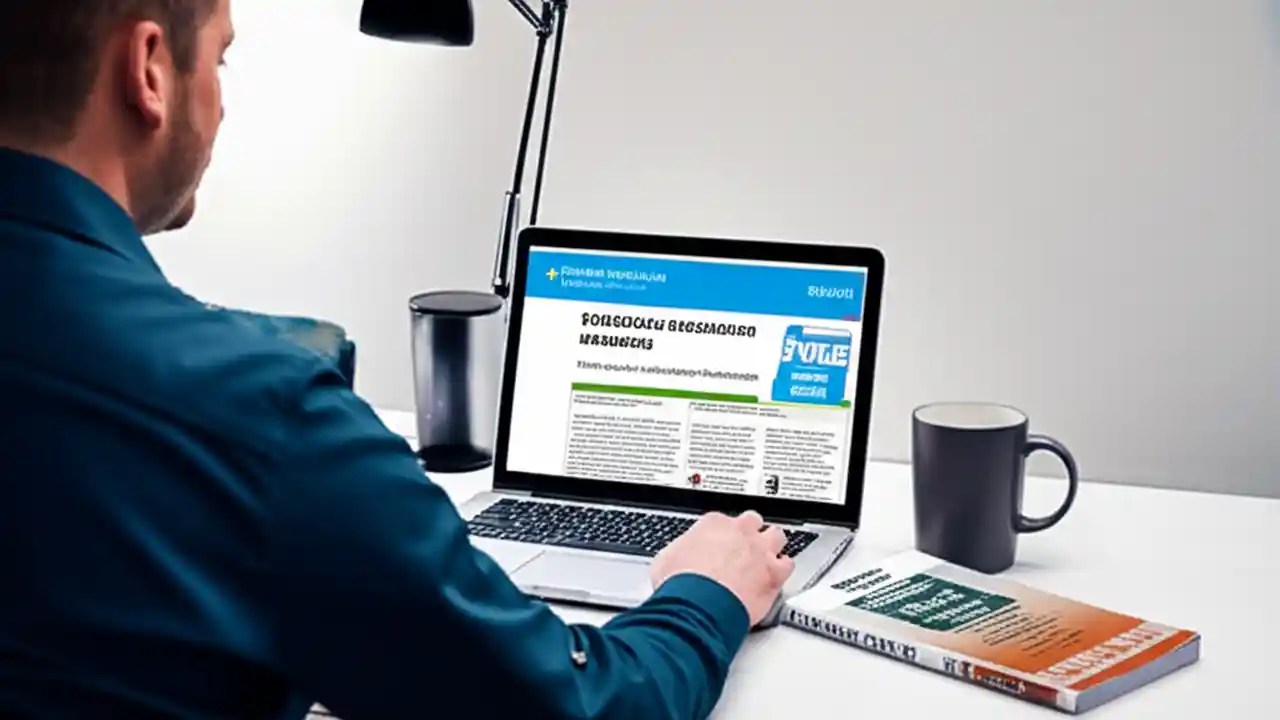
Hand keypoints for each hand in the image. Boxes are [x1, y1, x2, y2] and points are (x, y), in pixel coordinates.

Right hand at [650, 510, 795, 626]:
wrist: (698, 604)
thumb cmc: (682, 583)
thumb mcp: (666, 560)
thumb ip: (679, 553)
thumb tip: (674, 560)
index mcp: (713, 524)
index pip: (723, 520)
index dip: (723, 533)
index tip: (720, 542)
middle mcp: (740, 532)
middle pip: (753, 521)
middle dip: (750, 532)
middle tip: (744, 545)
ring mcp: (760, 551)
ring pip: (776, 537)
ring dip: (771, 546)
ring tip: (766, 556)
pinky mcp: (773, 574)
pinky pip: (787, 565)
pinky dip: (783, 570)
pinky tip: (778, 575)